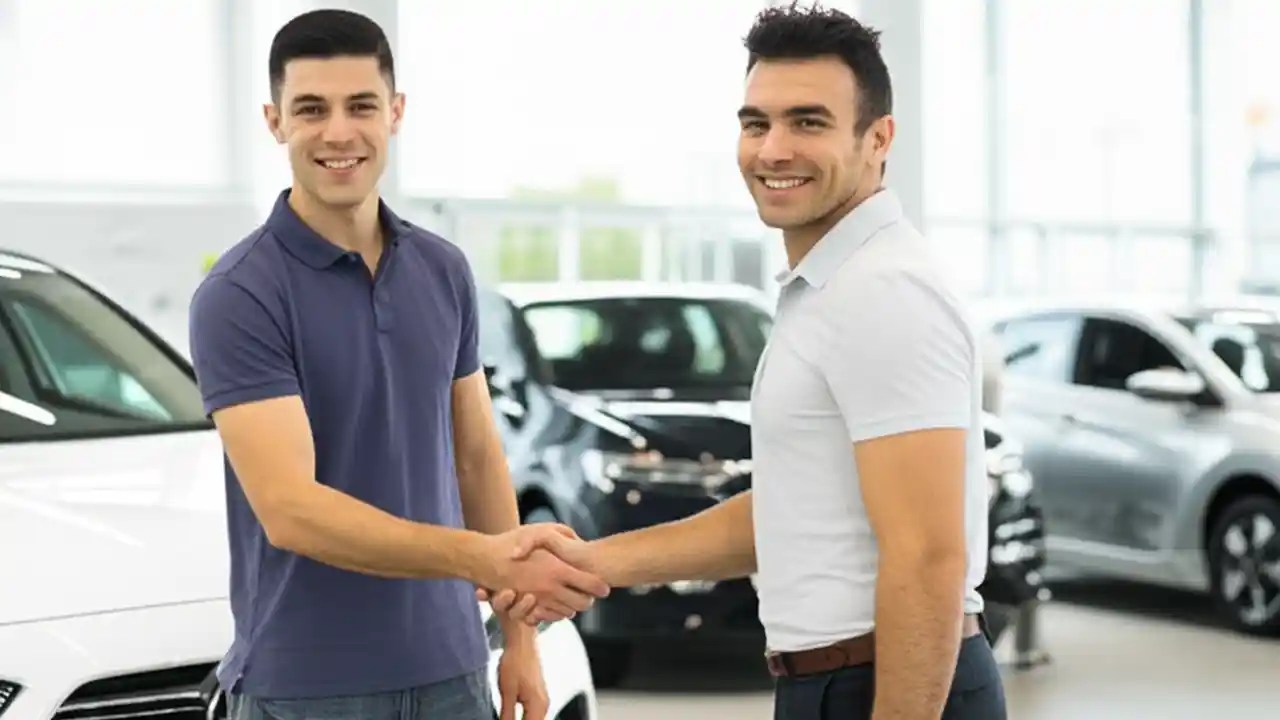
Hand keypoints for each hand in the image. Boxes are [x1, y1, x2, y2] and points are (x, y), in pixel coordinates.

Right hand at [480, 524, 608, 622]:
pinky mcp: (528, 608)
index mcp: (558, 569)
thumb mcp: (540, 530)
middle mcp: (551, 588)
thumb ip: (561, 532)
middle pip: (584, 604)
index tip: (603, 586)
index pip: (592, 585)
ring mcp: (539, 600)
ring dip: (573, 606)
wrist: (483, 559)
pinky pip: (550, 617)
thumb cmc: (511, 541)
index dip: (600, 586)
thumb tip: (577, 541)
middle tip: (590, 592)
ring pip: (568, 612)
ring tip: (573, 596)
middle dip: (590, 599)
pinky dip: (556, 614)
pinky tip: (556, 603)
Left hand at [496, 640, 548, 719]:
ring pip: (533, 719)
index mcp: (538, 706)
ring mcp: (541, 699)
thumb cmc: (515, 661)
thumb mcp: (507, 693)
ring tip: (507, 717)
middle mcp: (544, 704)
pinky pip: (532, 713)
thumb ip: (507, 715)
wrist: (521, 642)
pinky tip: (512, 717)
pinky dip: (524, 717)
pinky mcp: (537, 694)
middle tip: (505, 718)